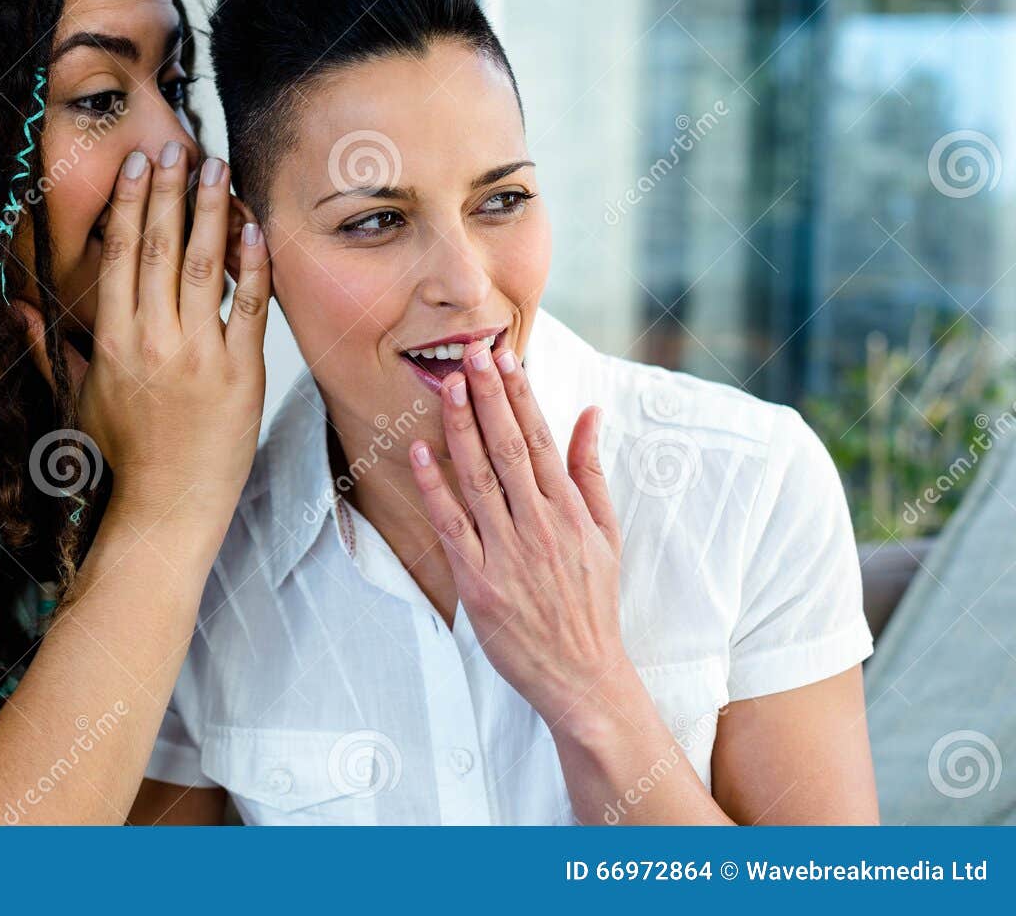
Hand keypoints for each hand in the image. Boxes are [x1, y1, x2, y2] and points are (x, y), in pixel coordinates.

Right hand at [26, 143, 269, 539]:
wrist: (167, 507)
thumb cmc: (120, 455)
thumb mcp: (76, 399)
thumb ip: (48, 348)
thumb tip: (18, 307)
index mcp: (112, 341)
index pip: (120, 255)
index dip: (130, 205)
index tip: (138, 166)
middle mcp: (154, 340)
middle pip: (160, 248)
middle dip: (169, 192)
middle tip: (178, 148)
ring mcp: (200, 355)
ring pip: (204, 267)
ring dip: (211, 212)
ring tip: (218, 169)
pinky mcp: (241, 374)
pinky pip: (250, 308)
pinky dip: (252, 266)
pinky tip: (252, 228)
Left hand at [408, 340, 635, 734]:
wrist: (583, 674)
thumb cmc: (592, 602)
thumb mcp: (606, 532)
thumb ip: (591, 470)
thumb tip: (590, 413)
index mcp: (569, 510)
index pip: (541, 439)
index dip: (520, 396)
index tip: (504, 358)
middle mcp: (539, 524)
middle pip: (509, 448)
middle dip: (489, 396)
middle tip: (471, 352)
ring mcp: (507, 551)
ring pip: (479, 477)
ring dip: (462, 428)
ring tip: (449, 386)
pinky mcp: (479, 580)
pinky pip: (451, 524)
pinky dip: (435, 487)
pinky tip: (421, 453)